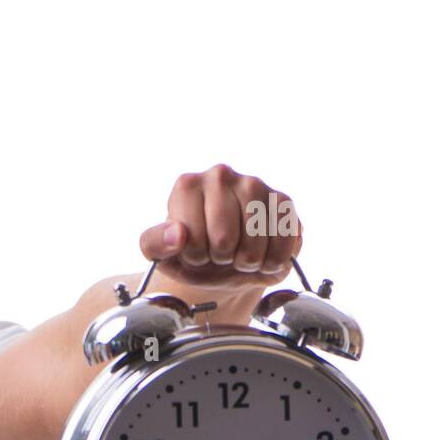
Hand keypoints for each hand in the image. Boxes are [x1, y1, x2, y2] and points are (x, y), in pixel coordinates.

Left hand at [138, 163, 301, 290]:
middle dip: (222, 258)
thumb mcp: (162, 255)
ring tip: (238, 254)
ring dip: (247, 261)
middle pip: (224, 238)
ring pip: (255, 242)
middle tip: (219, 253)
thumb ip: (155, 245)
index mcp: (187, 186)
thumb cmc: (191, 256)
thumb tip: (177, 235)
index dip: (195, 255)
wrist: (225, 264)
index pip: (191, 237)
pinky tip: (262, 254)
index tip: (194, 251)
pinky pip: (284, 241)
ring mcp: (254, 184)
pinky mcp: (282, 200)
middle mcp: (220, 175)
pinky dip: (273, 261)